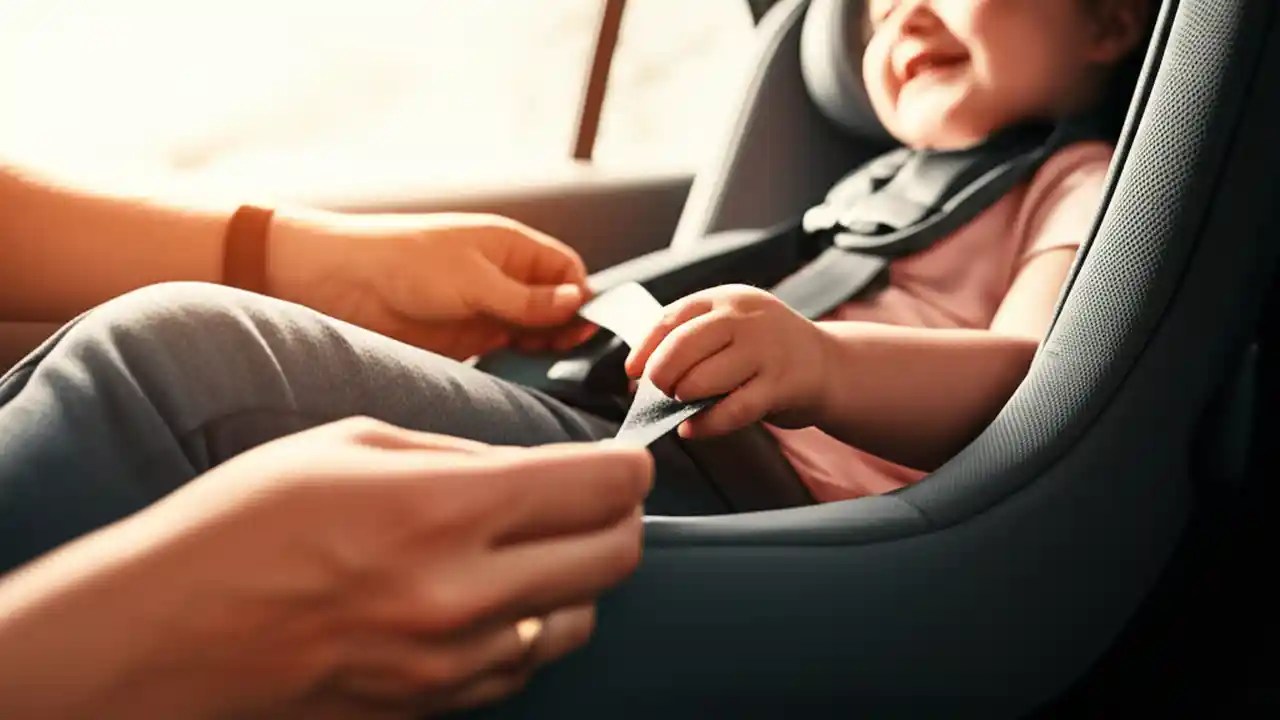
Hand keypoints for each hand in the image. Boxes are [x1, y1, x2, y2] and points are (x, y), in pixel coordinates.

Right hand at [0, 418, 650, 718]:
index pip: (596, 487)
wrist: (160, 638)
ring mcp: (450, 664)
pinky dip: (527, 631)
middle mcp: (460, 594)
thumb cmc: (238, 526)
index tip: (629, 460)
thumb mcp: (347, 445)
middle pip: (613, 557)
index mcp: (441, 509)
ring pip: (578, 621)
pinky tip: (488, 603)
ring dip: (576, 581)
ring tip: (534, 552)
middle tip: (598, 500)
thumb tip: (528, 470)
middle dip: (620, 519)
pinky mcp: (432, 708)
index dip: (629, 467)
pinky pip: (521, 669)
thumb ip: (456, 454)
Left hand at [267, 211, 596, 358]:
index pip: (566, 270)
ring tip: (554, 365)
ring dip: (546, 346)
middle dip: (569, 326)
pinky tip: (528, 373)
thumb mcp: (474, 280)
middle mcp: (503, 275)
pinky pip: (506, 350)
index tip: (589, 327)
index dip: (582, 296)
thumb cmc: (405, 262)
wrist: (337, 281)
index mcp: (510, 246)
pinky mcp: (466, 337)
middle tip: (576, 353)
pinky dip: (520, 361)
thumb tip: (578, 302)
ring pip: (533, 329)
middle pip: (555, 302)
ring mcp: (485, 306)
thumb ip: (527, 299)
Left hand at [625, 284, 831, 437]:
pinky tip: (692, 429)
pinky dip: (704, 424)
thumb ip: (693, 339)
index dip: (645, 347)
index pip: (672, 317)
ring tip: (683, 405)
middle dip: (660, 375)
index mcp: (727, 298)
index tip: (632, 372)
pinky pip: (730, 410)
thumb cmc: (767, 351)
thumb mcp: (733, 326)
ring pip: (702, 379)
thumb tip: (640, 374)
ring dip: (682, 397)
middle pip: (681, 346)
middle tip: (661, 392)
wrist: (829, 365)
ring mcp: (765, 351)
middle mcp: (745, 318)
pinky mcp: (781, 386)